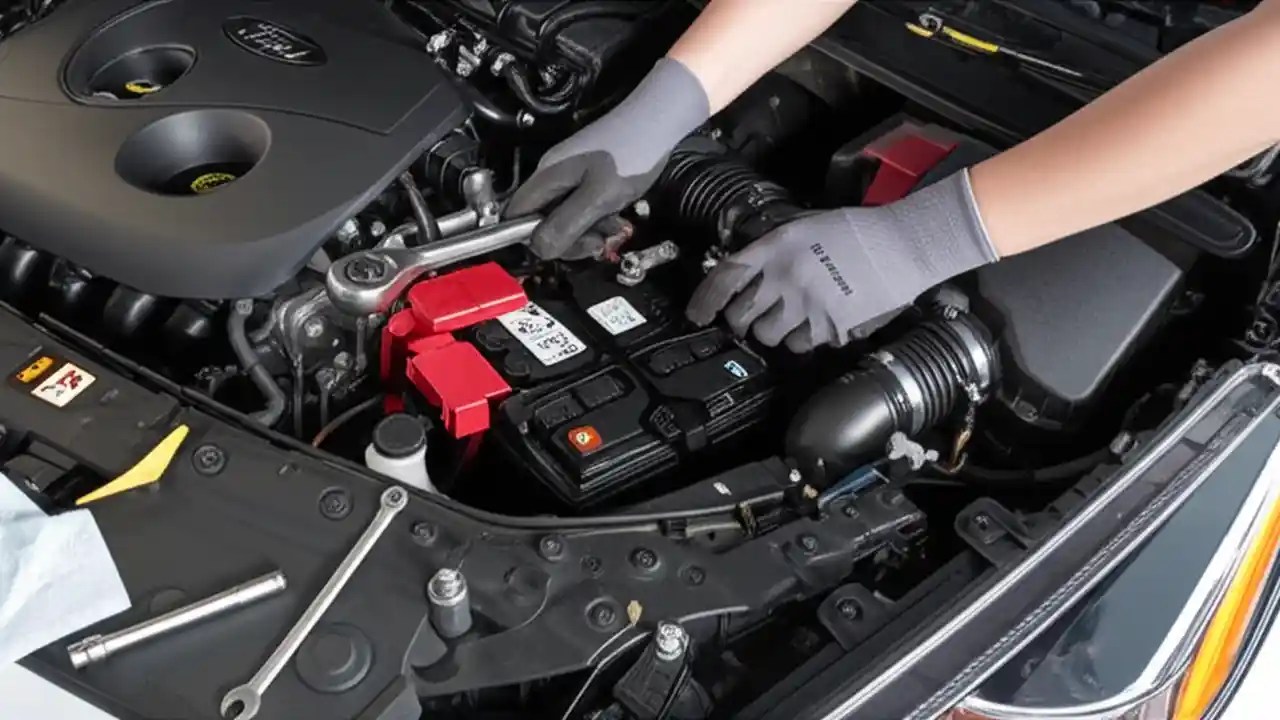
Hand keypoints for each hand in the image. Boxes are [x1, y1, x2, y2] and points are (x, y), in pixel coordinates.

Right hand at [506, 58, 708, 258]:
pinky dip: (599, 218)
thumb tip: (539, 250)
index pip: (515, 216)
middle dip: (569, 239)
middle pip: (541, 221)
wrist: (660, 119)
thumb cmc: (630, 157)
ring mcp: (571, 174)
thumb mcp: (598, 197)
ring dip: (589, 231)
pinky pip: (583, 207)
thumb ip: (566, 224)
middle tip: (598, 243)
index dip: (531, 238)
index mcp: (546, 177)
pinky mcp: (589, 175)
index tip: (564, 248)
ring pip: (565, 217)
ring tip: (616, 229)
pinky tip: (619, 218)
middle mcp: (552, 176)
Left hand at [686, 170, 998, 351]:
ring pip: (767, 335)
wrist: (903, 243)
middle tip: (749, 319)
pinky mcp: (828, 325)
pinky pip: (797, 344)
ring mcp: (806, 303)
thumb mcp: (805, 228)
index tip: (697, 315)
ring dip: (772, 332)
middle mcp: (785, 275)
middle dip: (740, 321)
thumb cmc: (857, 231)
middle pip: (740, 314)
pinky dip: (799, 340)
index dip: (705, 299)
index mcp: (777, 246)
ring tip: (789, 319)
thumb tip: (745, 274)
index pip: (726, 276)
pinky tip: (813, 324)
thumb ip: (773, 250)